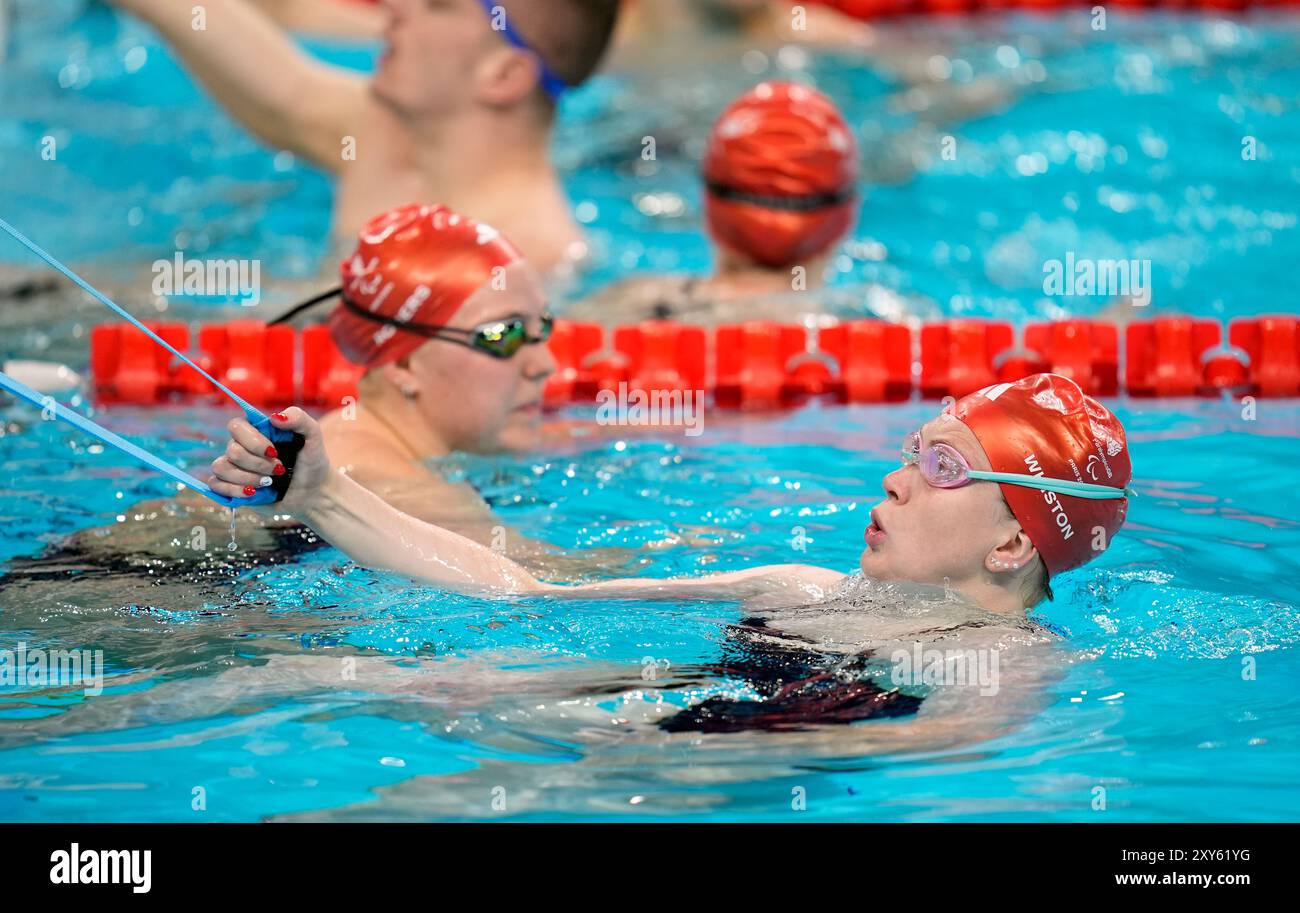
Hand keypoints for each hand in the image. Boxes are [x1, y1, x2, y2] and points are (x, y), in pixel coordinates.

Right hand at [208, 407, 331, 509]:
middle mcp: (242, 447)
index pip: (236, 426)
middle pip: (232, 450)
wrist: (314, 493)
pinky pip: (215, 485)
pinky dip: (234, 490)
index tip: (274, 452)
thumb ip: (298, 418)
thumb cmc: (312, 462)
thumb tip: (274, 418)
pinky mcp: (231, 487)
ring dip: (249, 478)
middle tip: (279, 470)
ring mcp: (235, 468)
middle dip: (258, 464)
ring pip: (221, 467)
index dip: (253, 441)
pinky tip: (254, 493)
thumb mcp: (313, 436)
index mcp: (256, 431)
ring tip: (269, 483)